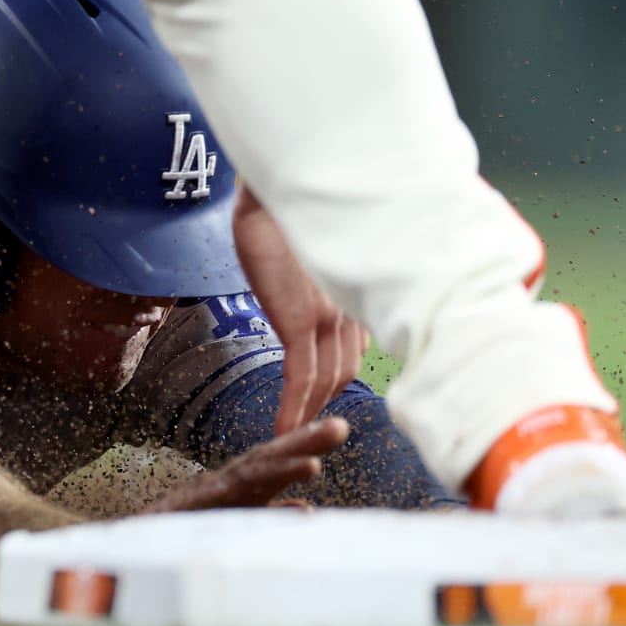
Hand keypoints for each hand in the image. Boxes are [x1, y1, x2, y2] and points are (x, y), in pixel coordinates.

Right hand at [142, 417, 348, 512]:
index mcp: (242, 486)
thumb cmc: (184, 532)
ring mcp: (209, 498)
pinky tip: (283, 507)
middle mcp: (227, 485)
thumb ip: (271, 514)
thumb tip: (307, 509)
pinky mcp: (193, 516)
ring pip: (248, 479)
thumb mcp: (236, 521)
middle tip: (340, 427)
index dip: (304, 442)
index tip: (338, 427)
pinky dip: (249, 505)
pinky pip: (223, 509)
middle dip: (302, 441)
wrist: (133, 546)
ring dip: (280, 468)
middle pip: (266, 459)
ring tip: (313, 464)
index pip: (275, 459)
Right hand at [232, 183, 369, 436]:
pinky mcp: (302, 320)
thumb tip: (307, 285)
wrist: (271, 190)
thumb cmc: (286, 212)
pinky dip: (292, 407)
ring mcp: (329, 316)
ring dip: (308, 412)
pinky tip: (281, 428)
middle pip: (344, 369)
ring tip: (290, 436)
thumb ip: (317, 278)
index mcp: (354, 293)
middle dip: (324, 401)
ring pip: (327, 378)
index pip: (354, 348)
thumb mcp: (309, 253)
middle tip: (305, 423)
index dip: (339, 377)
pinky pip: (300, 375)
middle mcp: (350, 307)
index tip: (324, 396)